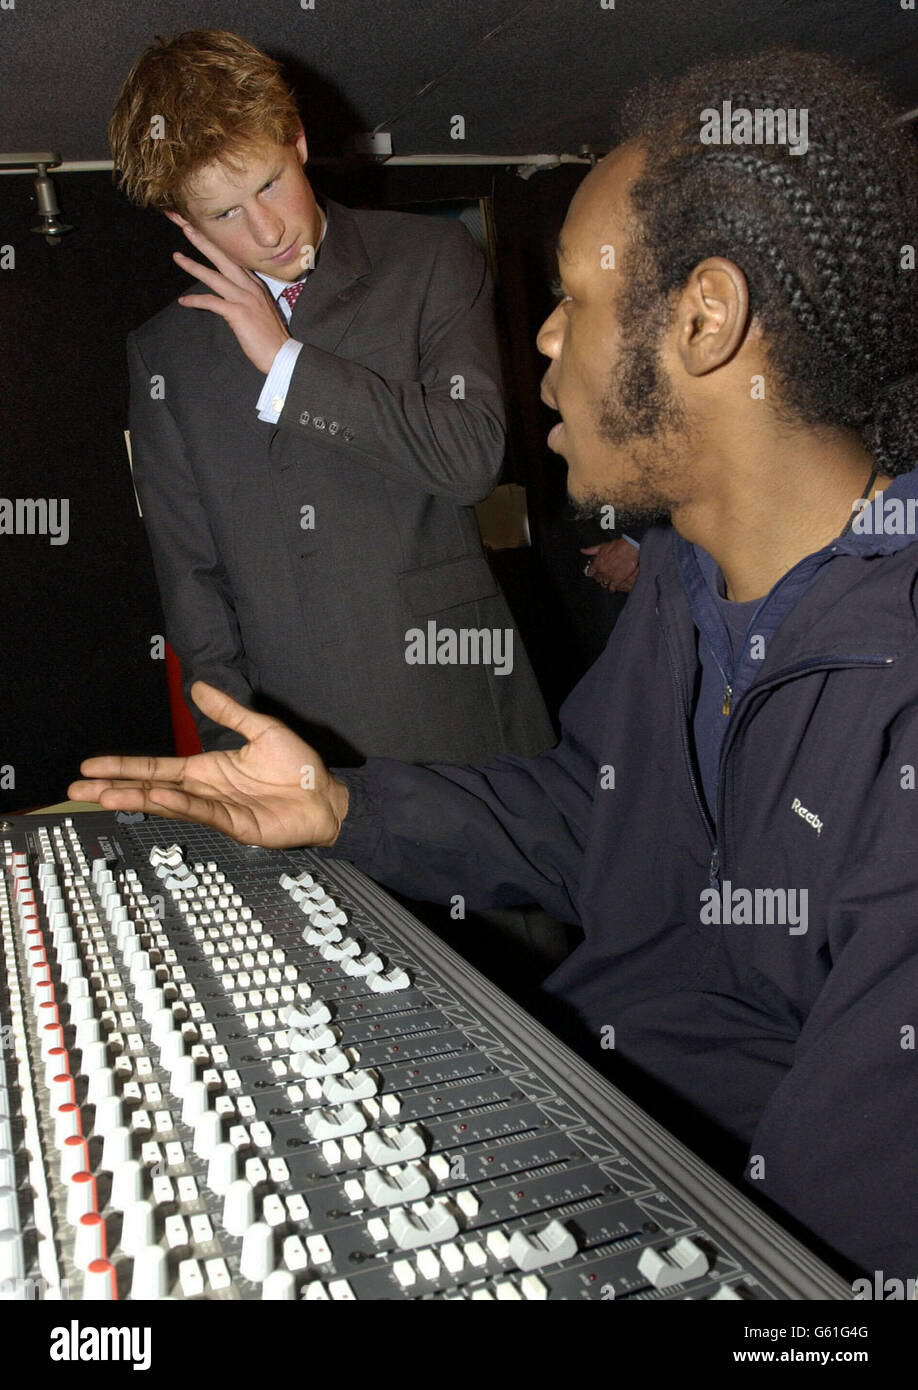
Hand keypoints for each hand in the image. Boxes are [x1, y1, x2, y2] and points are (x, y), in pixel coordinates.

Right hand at [68, 682, 347, 849]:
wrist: (327, 796)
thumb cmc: (299, 768)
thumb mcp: (261, 729)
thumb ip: (228, 711)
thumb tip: (197, 687)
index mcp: (207, 769)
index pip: (156, 768)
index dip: (124, 767)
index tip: (91, 767)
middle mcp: (206, 790)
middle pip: (151, 788)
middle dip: (113, 789)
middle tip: (77, 792)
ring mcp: (217, 810)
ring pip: (168, 803)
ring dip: (135, 799)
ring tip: (102, 797)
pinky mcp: (235, 825)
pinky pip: (201, 813)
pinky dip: (178, 806)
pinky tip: (156, 799)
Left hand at [173, 224, 289, 373]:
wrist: (281, 354)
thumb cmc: (268, 336)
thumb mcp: (258, 310)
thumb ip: (243, 297)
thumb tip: (226, 295)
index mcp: (254, 284)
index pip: (231, 258)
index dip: (215, 244)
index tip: (200, 231)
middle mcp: (250, 287)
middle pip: (223, 258)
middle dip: (203, 241)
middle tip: (185, 226)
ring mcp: (245, 299)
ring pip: (215, 277)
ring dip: (194, 266)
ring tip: (177, 256)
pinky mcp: (239, 313)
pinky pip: (212, 302)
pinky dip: (196, 301)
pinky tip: (184, 301)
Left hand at [581, 539, 639, 592]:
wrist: (629, 548)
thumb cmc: (617, 546)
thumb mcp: (601, 546)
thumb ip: (591, 550)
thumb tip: (583, 550)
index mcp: (597, 564)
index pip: (590, 572)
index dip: (592, 572)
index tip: (594, 572)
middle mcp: (602, 571)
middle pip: (597, 579)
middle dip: (599, 577)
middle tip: (603, 576)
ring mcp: (609, 576)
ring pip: (604, 584)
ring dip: (605, 583)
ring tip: (608, 581)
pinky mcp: (618, 580)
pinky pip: (612, 588)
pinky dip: (612, 589)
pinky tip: (613, 588)